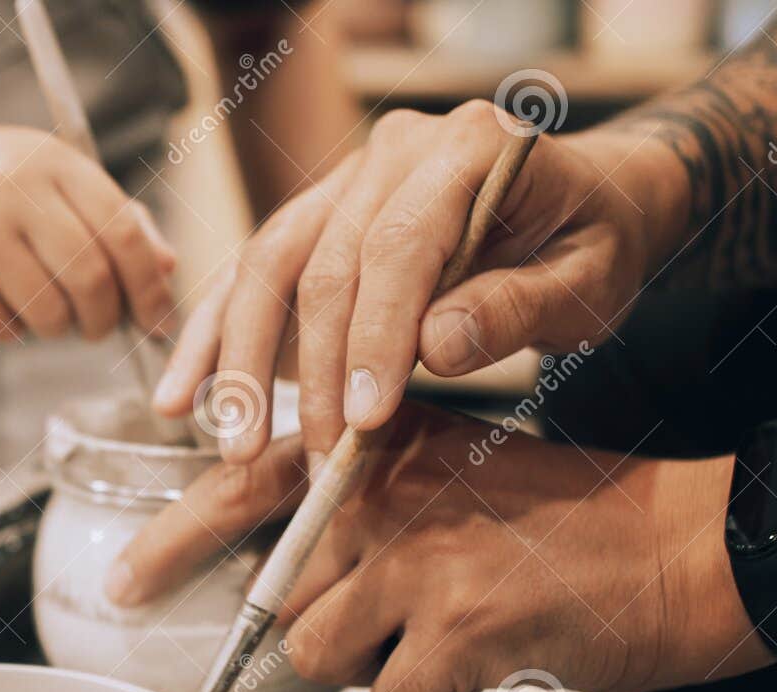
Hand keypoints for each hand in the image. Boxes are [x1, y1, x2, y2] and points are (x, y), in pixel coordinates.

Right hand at [0, 123, 176, 339]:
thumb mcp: (38, 177)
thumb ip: (105, 214)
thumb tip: (166, 266)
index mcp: (50, 159)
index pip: (123, 231)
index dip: (149, 286)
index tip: (158, 321)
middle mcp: (15, 188)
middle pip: (93, 279)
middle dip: (104, 320)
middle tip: (96, 329)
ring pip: (50, 312)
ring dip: (55, 328)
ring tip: (38, 309)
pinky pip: (3, 327)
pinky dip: (9, 330)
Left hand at [105, 402, 771, 691]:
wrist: (691, 543)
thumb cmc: (576, 516)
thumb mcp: (459, 473)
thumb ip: (371, 509)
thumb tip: (290, 585)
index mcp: (382, 446)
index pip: (245, 483)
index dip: (174, 539)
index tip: (122, 584)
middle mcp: (385, 494)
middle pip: (279, 596)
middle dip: (306, 632)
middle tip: (332, 644)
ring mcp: (418, 559)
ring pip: (321, 654)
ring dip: (373, 668)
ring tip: (451, 638)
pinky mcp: (459, 627)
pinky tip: (485, 667)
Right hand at [152, 102, 687, 461]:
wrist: (588, 203)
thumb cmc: (593, 243)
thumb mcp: (587, 283)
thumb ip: (516, 308)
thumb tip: (434, 346)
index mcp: (469, 148)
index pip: (400, 246)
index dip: (375, 338)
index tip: (364, 423)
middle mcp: (393, 153)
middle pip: (318, 260)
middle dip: (307, 373)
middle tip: (313, 458)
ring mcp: (345, 183)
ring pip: (266, 266)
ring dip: (239, 360)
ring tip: (227, 440)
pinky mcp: (316, 223)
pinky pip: (251, 276)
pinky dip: (214, 337)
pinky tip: (183, 394)